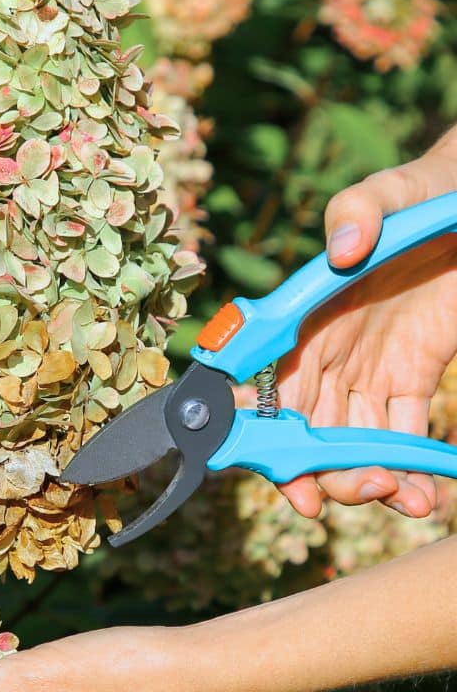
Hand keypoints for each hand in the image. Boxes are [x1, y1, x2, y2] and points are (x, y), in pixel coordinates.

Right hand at [277, 128, 456, 518]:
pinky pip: (401, 436)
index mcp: (306, 320)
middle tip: (363, 488)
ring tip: (402, 497)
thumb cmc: (421, 194)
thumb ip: (358, 211)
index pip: (271, 391)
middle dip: (323, 473)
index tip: (288, 475)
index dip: (268, 440)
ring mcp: (370, 371)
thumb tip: (341, 252)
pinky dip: (408, 470)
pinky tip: (423, 496)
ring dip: (365, 480)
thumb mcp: (389, 193)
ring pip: (350, 445)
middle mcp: (328, 355)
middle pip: (308, 433)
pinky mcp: (412, 378)